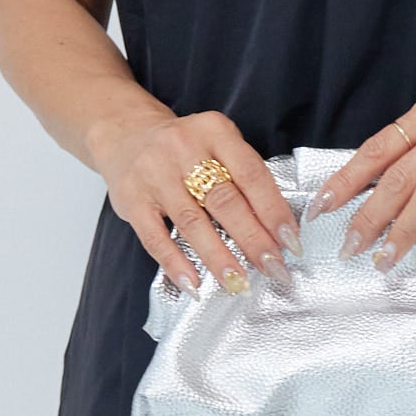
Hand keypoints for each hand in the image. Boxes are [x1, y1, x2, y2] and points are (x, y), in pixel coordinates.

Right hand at [95, 108, 298, 294]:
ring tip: (238, 283)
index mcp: (214, 130)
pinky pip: (155, 238)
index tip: (290, 242)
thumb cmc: (184, 149)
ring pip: (192, 223)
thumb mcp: (217, 143)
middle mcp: (183, 148)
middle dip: (253, 240)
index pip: (252, 175)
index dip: (273, 211)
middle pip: (225, 201)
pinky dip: (176, 264)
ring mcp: (154, 174)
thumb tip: (275, 230)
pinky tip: (194, 284)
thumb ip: (242, 175)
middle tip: (274, 268)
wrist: (126, 135)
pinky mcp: (131, 199)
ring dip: (219, 258)